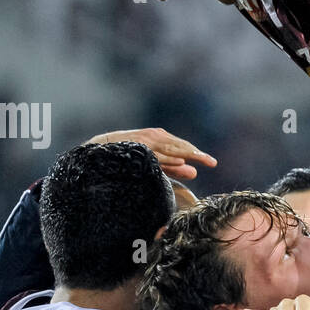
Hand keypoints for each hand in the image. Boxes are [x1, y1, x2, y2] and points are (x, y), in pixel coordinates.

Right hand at [85, 128, 216, 180]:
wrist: (97, 153)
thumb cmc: (127, 158)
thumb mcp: (154, 164)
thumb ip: (173, 168)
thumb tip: (194, 172)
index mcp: (159, 139)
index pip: (182, 147)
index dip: (197, 155)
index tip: (212, 163)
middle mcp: (153, 137)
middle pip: (179, 146)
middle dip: (196, 154)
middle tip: (212, 162)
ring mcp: (144, 141)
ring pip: (168, 148)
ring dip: (185, 153)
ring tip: (200, 159)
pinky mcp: (135, 146)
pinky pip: (154, 153)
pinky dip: (166, 157)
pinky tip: (179, 161)